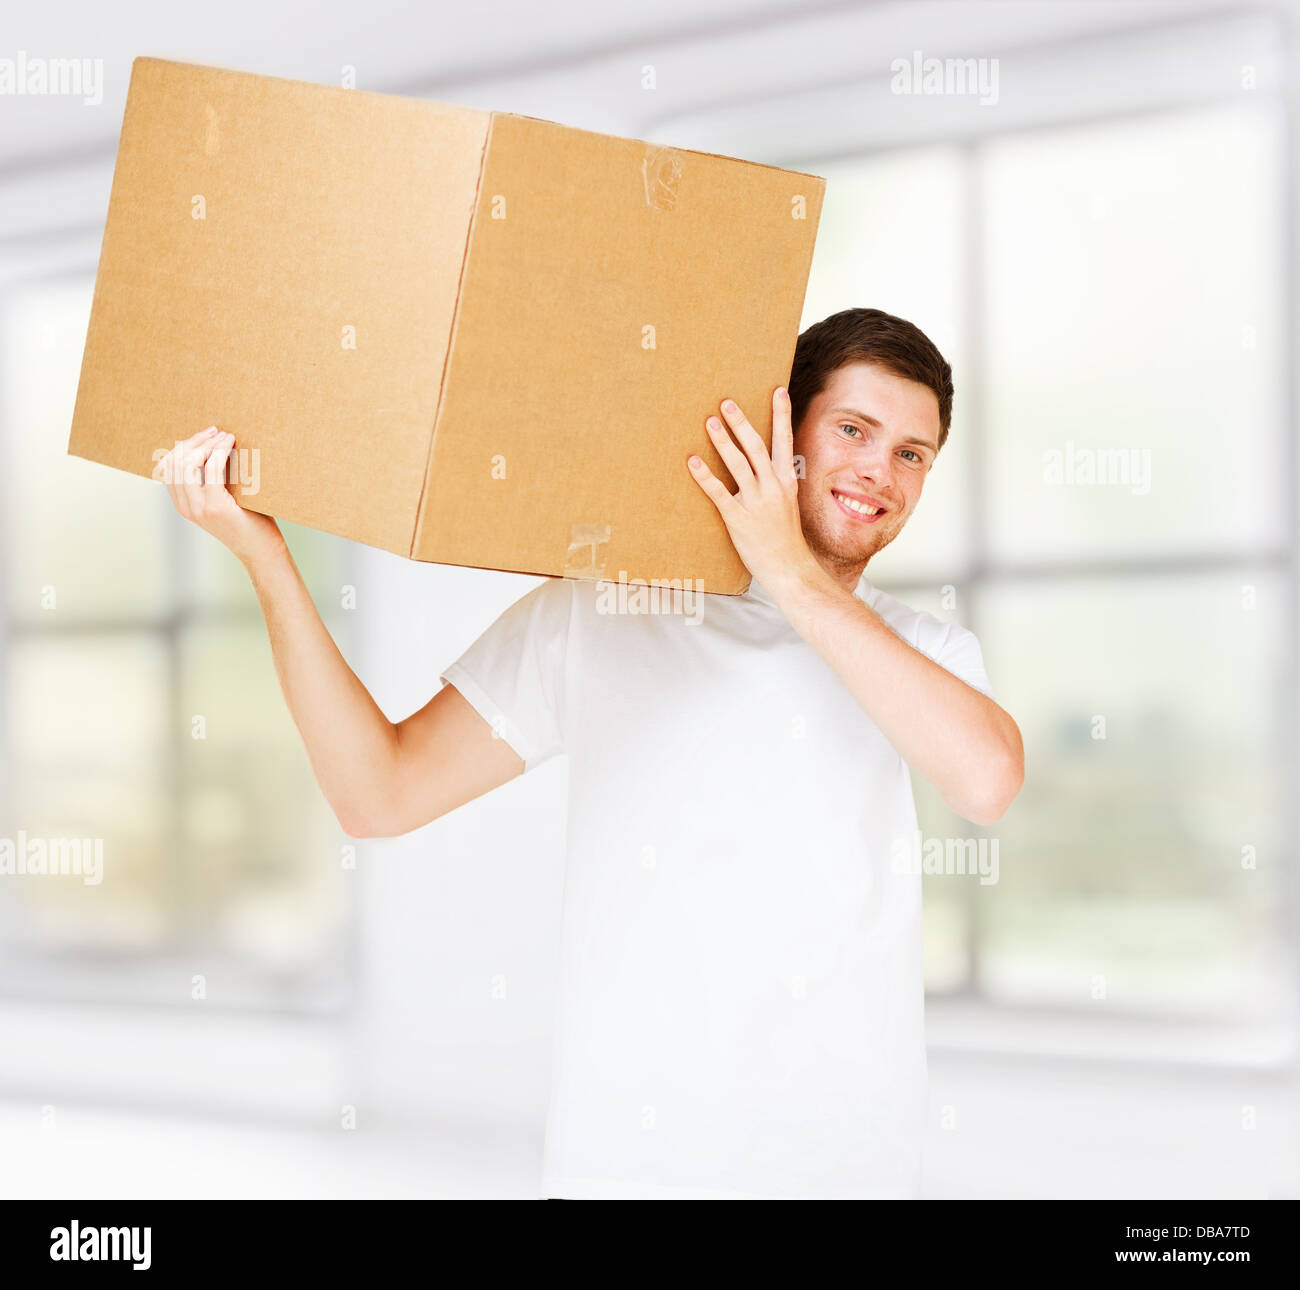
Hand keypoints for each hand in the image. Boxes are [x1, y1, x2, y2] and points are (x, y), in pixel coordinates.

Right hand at [156, 425, 283, 565]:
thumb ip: (212, 482)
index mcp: (184, 505)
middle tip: (216, 431)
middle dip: (195, 440)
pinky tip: (231, 444)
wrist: (263, 552)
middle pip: (176, 461)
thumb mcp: (224, 501)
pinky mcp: (216, 506)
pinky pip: (211, 469)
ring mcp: (199, 508)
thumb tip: (215, 447)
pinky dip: (220, 451)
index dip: (184, 445)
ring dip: (207, 444)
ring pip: (189, 463)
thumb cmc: (250, 524)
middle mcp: (186, 507)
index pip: (168, 466)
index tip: (205, 435)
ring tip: (225, 436)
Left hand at [687, 387, 817, 591]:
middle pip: (756, 447)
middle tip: (727, 402)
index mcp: (787, 481)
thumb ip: (776, 481)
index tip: (778, 391)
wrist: (789, 568)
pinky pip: (719, 493)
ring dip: (723, 441)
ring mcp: (756, 503)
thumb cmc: (784, 536)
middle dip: (741, 422)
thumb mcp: (787, 503)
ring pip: (738, 465)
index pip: (784, 441)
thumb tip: (764, 462)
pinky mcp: (739, 519)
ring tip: (709, 421)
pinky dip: (705, 476)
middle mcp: (773, 487)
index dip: (781, 415)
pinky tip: (693, 461)